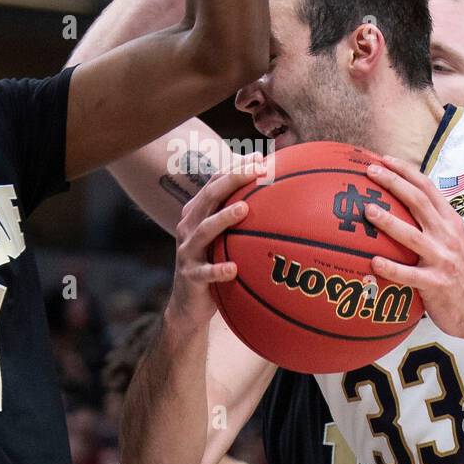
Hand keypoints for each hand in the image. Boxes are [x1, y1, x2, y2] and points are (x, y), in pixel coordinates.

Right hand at [166, 153, 265, 329]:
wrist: (188, 305)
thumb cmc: (213, 264)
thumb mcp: (223, 238)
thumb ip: (239, 216)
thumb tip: (275, 194)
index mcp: (196, 214)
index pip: (214, 183)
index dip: (235, 168)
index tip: (259, 158)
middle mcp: (188, 227)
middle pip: (209, 197)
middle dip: (232, 181)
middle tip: (256, 171)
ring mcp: (187, 251)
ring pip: (204, 230)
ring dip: (224, 218)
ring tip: (244, 209)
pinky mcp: (190, 276)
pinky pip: (205, 273)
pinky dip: (218, 270)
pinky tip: (234, 268)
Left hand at [362, 156, 463, 338]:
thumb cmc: (454, 271)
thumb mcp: (449, 239)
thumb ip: (430, 220)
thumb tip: (399, 200)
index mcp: (449, 221)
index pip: (427, 187)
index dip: (405, 171)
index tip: (383, 159)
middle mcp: (447, 235)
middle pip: (418, 202)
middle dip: (393, 183)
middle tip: (369, 172)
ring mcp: (442, 258)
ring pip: (412, 235)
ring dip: (388, 221)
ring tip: (367, 210)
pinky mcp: (436, 283)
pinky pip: (409, 274)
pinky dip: (391, 267)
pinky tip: (372, 262)